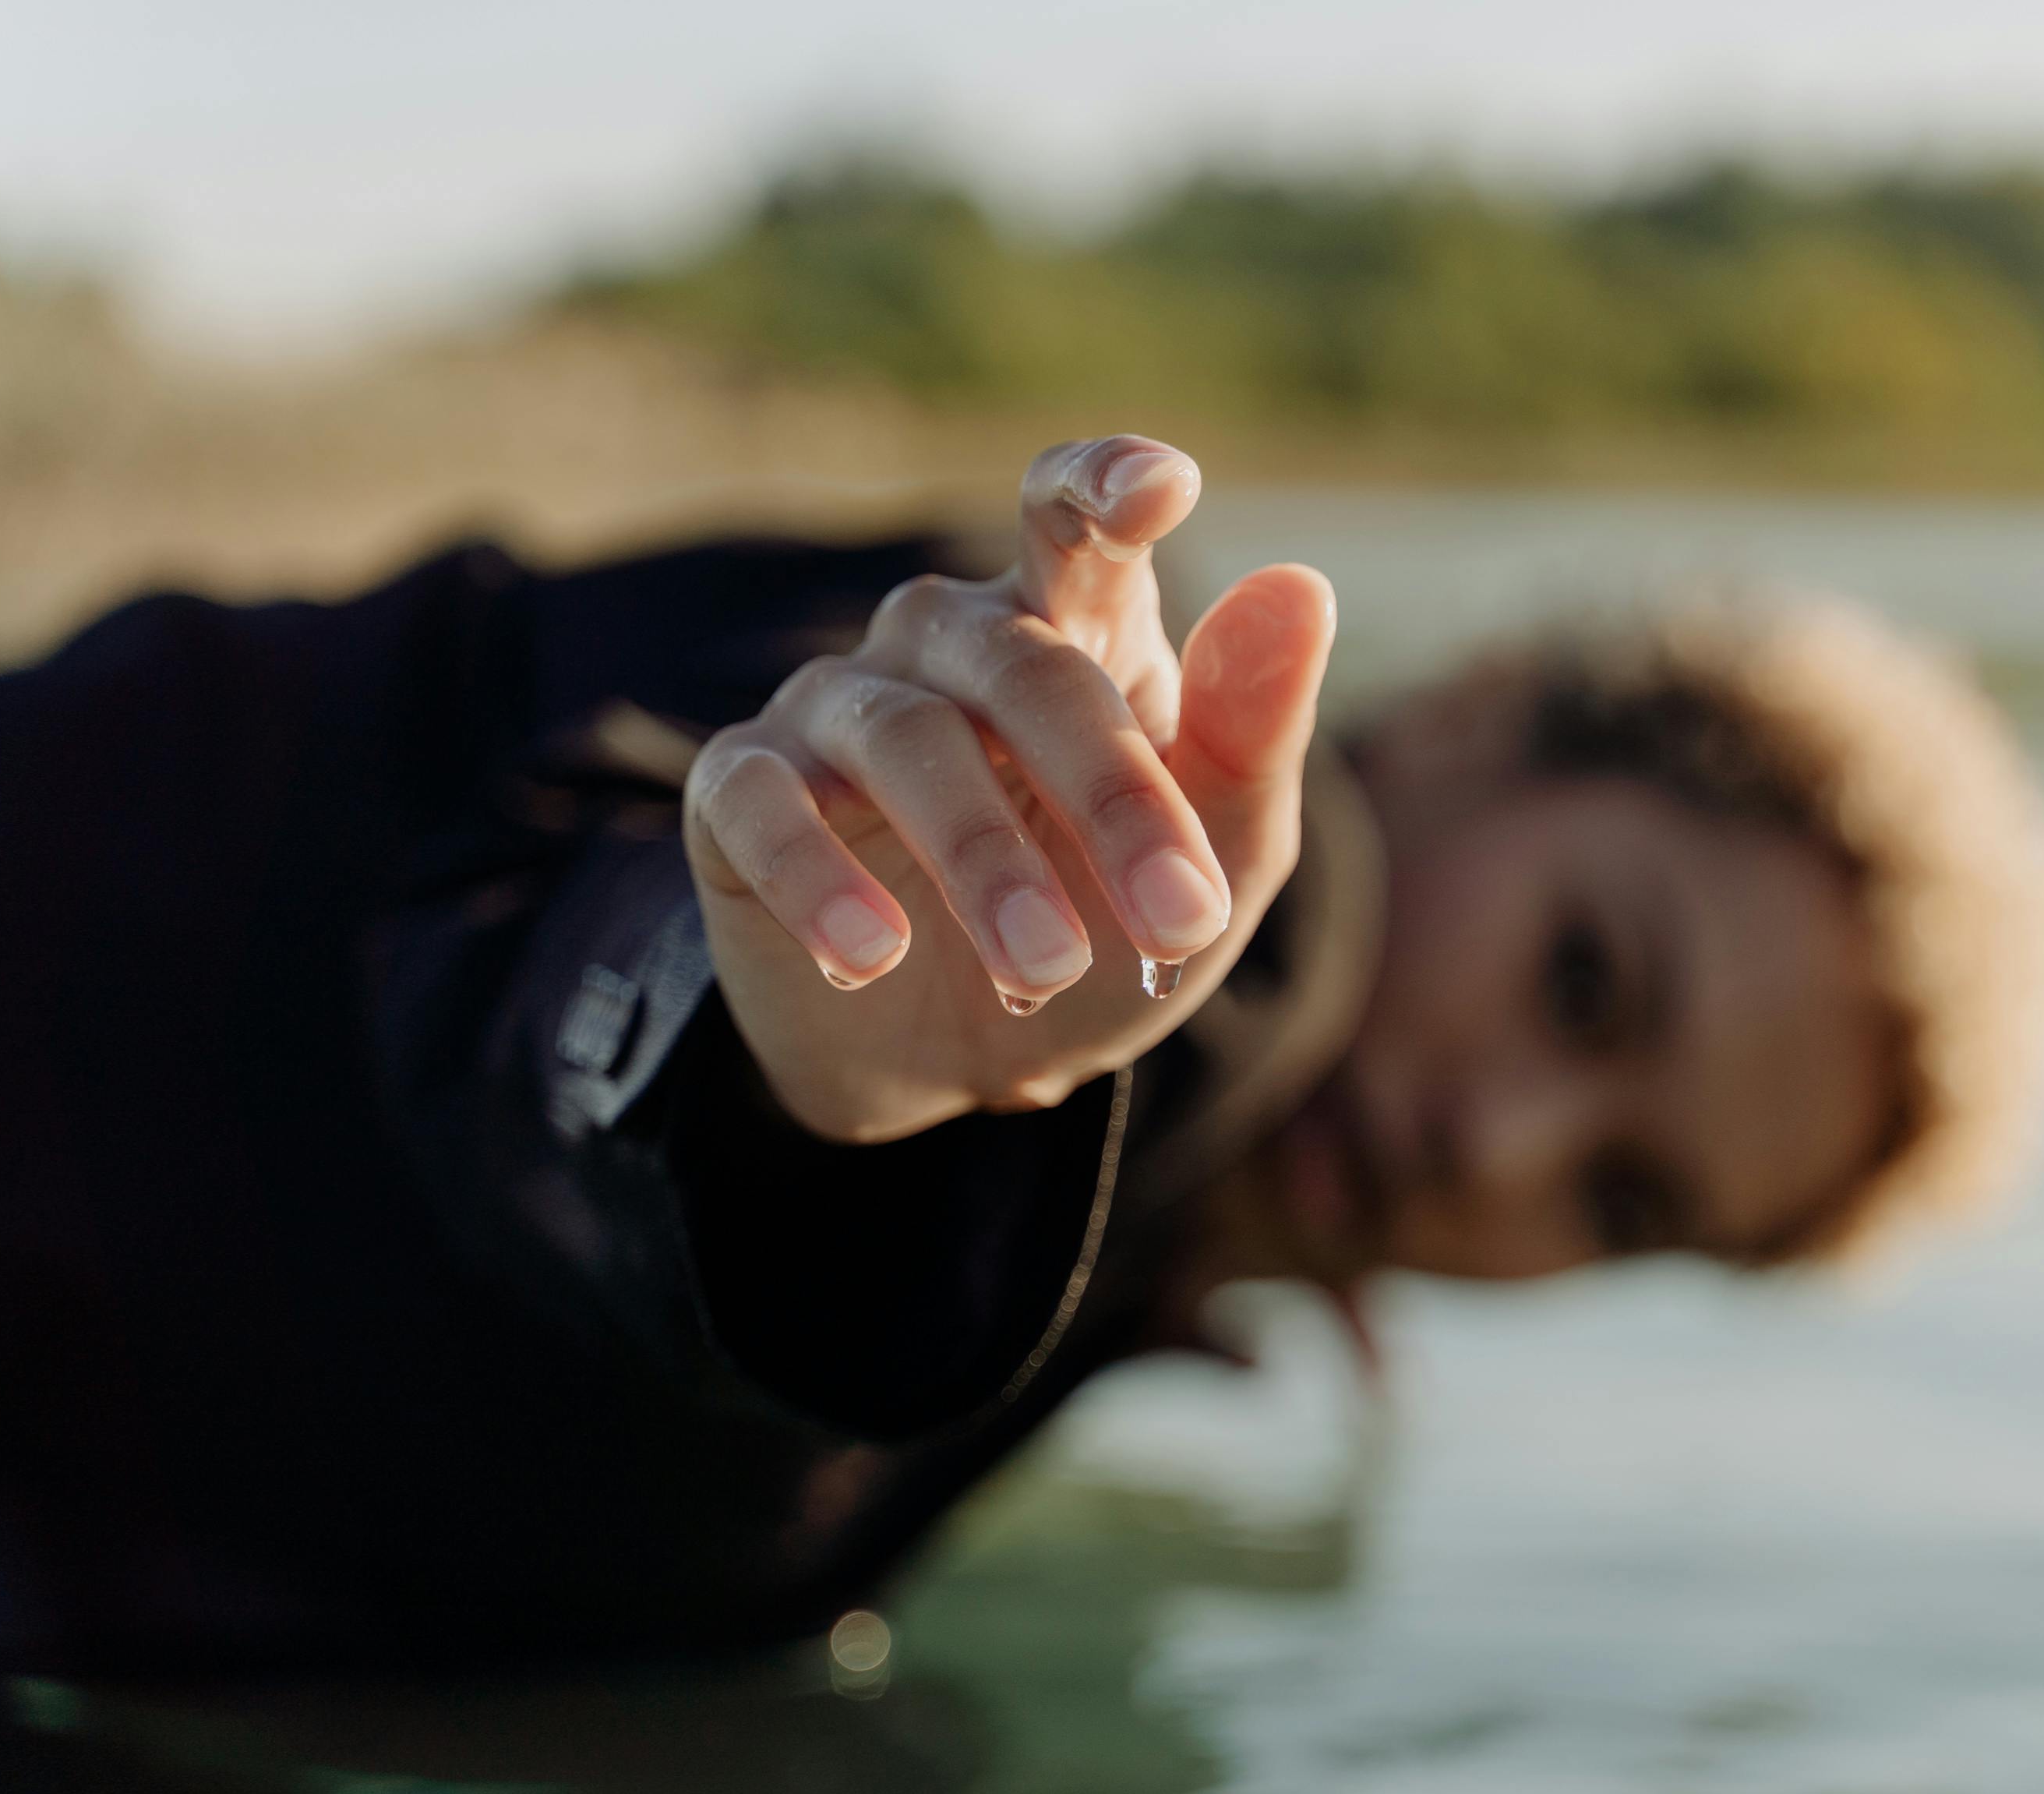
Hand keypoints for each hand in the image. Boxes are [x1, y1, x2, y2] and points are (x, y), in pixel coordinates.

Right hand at [682, 437, 1336, 1140]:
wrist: (974, 1059)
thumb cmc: (1107, 917)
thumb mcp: (1217, 853)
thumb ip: (1253, 730)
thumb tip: (1300, 584)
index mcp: (1074, 623)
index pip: (1073, 516)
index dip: (1105, 484)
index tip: (1159, 489)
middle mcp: (946, 640)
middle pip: (1024, 667)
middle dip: (1110, 796)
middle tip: (1175, 922)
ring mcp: (838, 705)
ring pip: (907, 738)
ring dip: (983, 859)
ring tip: (1042, 971)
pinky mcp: (742, 791)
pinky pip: (761, 806)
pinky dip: (818, 879)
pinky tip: (871, 955)